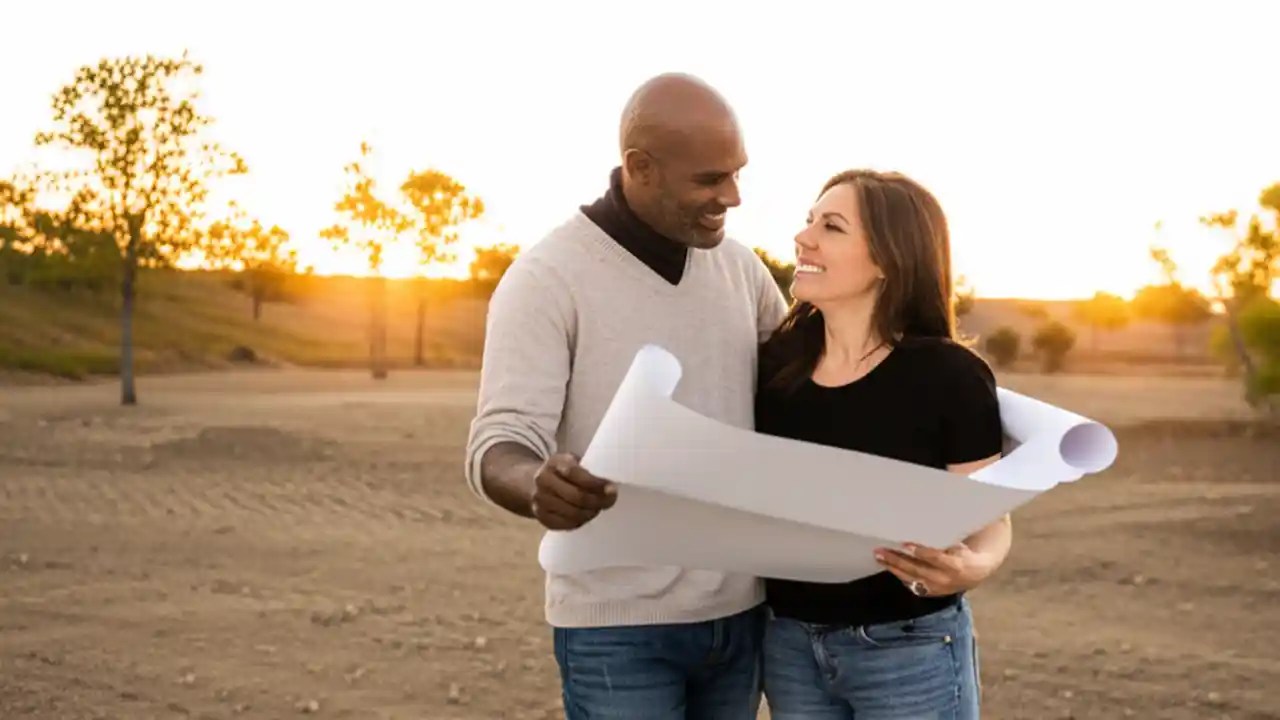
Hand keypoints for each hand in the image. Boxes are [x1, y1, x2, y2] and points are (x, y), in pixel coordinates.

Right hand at [530, 453, 616, 529]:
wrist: (530, 482)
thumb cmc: (560, 471)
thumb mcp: (571, 461)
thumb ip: (587, 469)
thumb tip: (610, 486)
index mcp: (553, 463)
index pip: (575, 473)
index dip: (596, 483)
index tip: (611, 488)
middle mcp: (543, 481)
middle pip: (576, 496)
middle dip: (598, 501)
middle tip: (610, 501)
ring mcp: (539, 501)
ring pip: (573, 513)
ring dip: (590, 512)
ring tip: (598, 508)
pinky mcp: (540, 517)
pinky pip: (565, 524)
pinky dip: (579, 522)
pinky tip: (585, 515)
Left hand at [873, 541, 996, 597]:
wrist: (976, 573)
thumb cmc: (965, 551)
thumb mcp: (960, 543)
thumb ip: (945, 538)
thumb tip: (928, 519)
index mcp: (956, 564)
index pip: (935, 558)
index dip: (920, 551)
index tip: (905, 543)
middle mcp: (945, 579)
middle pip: (918, 569)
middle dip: (897, 560)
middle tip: (880, 550)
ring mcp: (937, 588)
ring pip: (911, 578)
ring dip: (893, 567)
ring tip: (879, 557)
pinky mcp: (931, 593)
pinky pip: (912, 585)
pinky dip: (900, 576)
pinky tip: (889, 566)